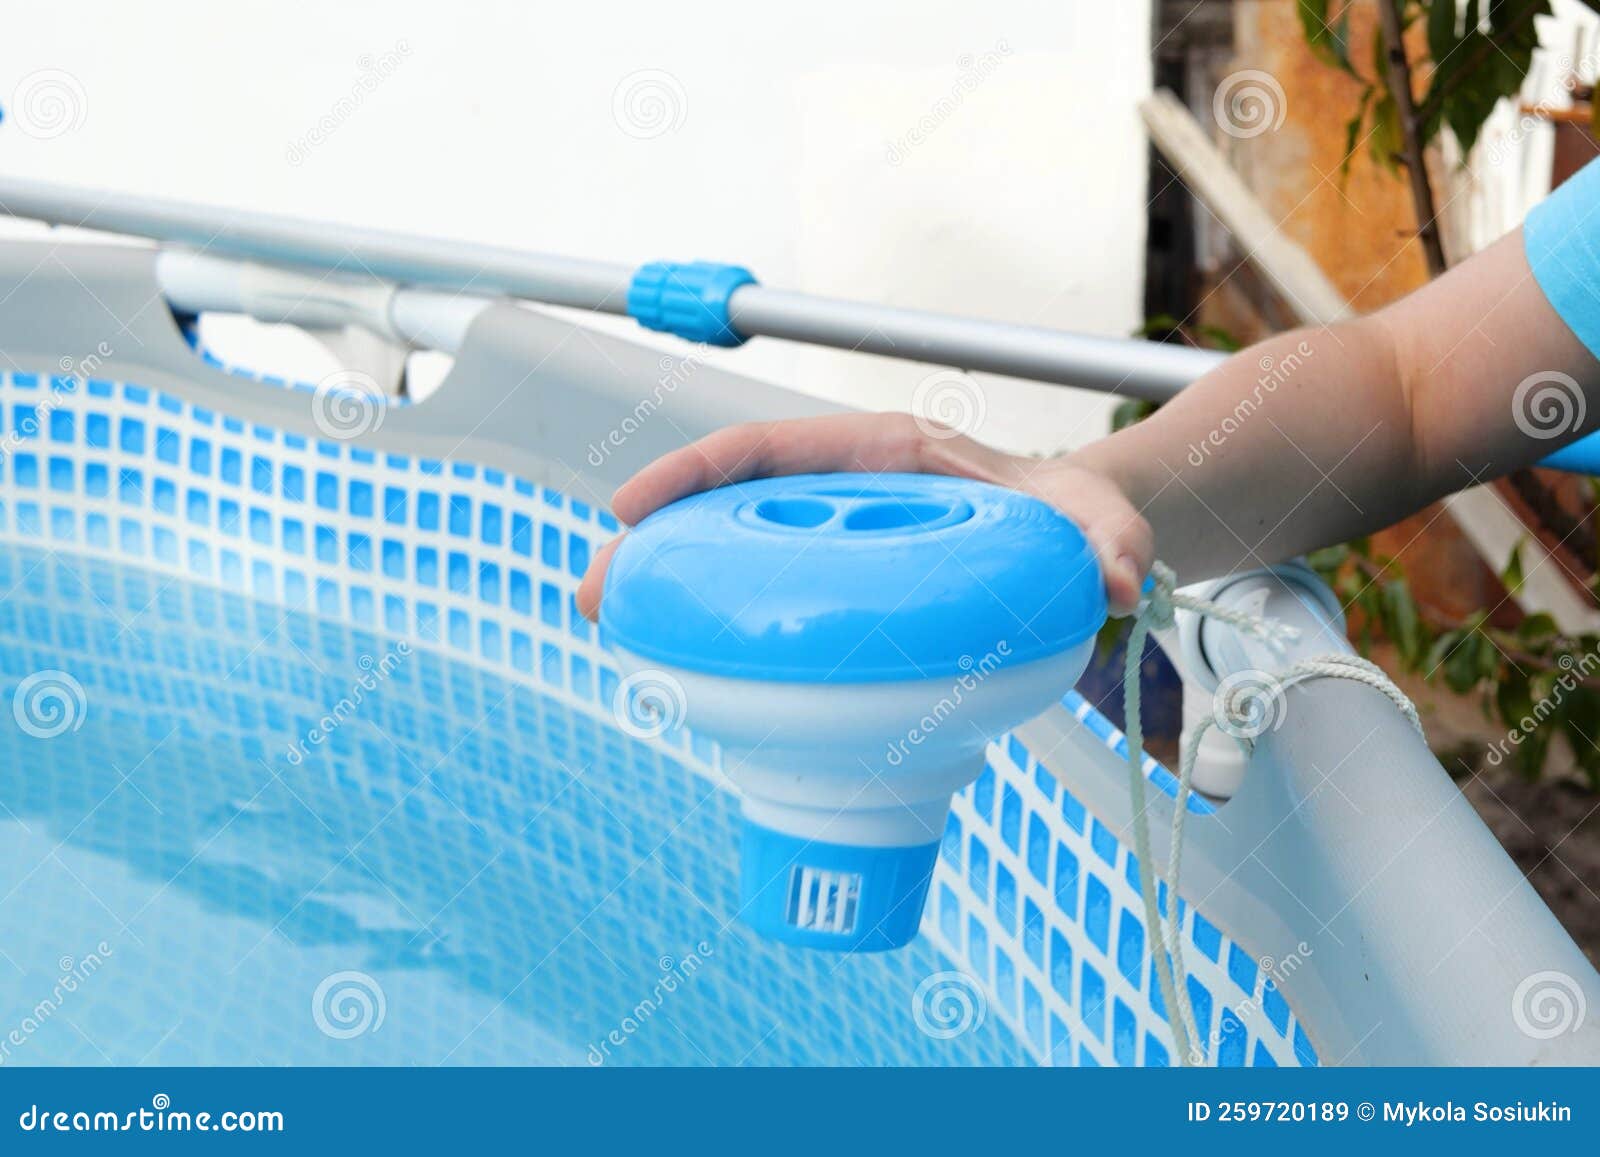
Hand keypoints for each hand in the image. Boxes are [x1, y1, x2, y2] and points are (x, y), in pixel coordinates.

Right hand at [576, 412, 1153, 619]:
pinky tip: (694, 680)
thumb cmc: (1073, 517)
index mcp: (886, 455)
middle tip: (594, 599)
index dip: (694, 473)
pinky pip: (771, 604)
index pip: (771, 448)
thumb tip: (1119, 584)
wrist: (1081, 543)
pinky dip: (724, 631)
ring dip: (670, 591)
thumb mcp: (1095, 522)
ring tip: (614, 639)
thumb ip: (1109, 541)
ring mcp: (840, 547)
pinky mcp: (845, 596)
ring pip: (737, 557)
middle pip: (727, 505)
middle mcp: (849, 495)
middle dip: (651, 541)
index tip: (632, 508)